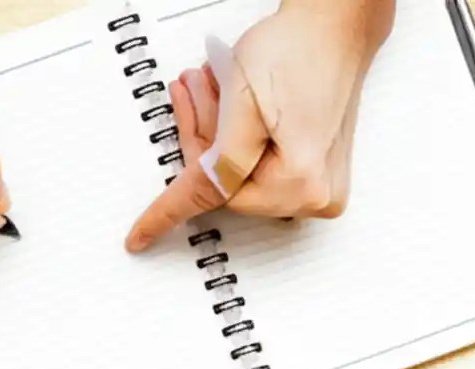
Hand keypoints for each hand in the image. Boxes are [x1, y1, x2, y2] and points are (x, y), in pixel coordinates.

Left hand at [126, 0, 394, 251]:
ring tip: (208, 86)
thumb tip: (199, 197)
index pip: (216, 198)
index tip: (139, 236)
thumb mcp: (242, 106)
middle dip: (201, 138)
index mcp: (302, 183)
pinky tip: (226, 102)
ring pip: (239, 172)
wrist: (334, 26)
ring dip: (215, 131)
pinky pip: (258, 165)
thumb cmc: (299, 48)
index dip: (168, 212)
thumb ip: (218, 162)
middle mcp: (317, 193)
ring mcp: (319, 183)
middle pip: (227, 184)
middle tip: (191, 93)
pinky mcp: (314, 169)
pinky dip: (235, 136)